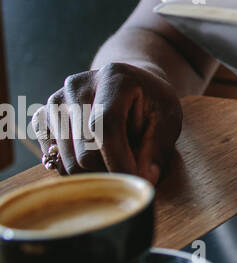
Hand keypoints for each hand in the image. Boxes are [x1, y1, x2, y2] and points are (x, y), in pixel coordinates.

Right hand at [34, 62, 182, 184]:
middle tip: (129, 171)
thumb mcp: (168, 118)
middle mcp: (78, 85)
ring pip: (66, 161)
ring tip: (114, 158)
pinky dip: (72, 166)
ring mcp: (56, 100)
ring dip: (92, 172)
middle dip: (109, 171)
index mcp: (114, 79)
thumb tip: (144, 180)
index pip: (106, 127)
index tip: (132, 183)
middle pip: (83, 151)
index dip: (117, 160)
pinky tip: (92, 153)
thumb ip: (158, 147)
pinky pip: (51, 158)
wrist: (129, 84)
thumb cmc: (151, 102)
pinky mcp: (42, 116)